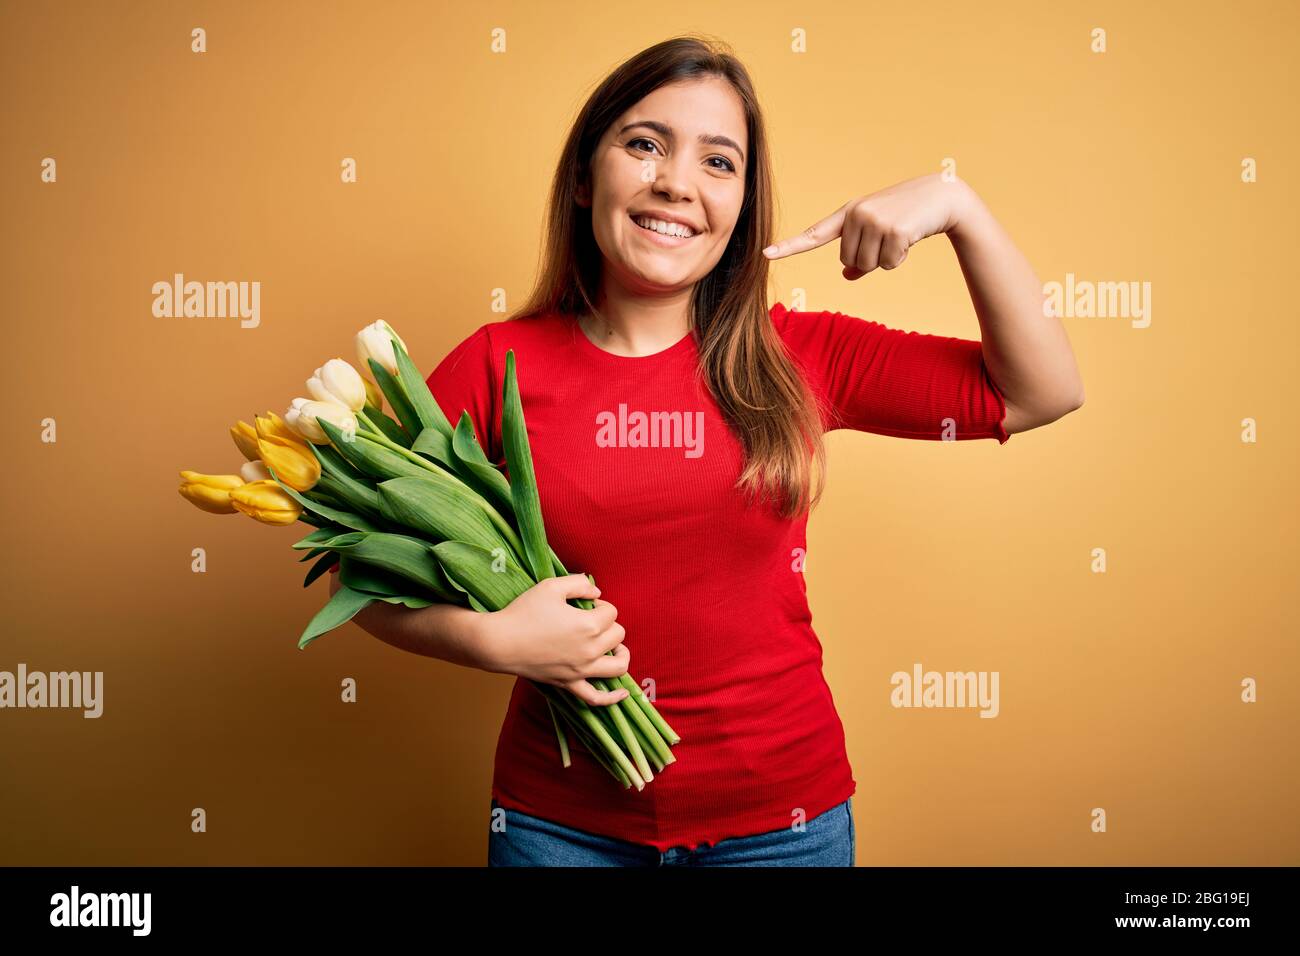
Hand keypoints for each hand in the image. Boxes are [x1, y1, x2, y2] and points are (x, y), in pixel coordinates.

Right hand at [481, 574, 631, 707]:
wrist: (499, 642)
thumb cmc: (523, 611)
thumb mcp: (551, 586)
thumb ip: (579, 584)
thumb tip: (597, 593)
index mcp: (589, 625)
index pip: (611, 612)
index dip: (600, 604)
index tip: (585, 604)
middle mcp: (590, 650)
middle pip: (618, 635)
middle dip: (608, 623)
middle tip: (589, 619)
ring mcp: (581, 671)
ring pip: (618, 666)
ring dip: (621, 654)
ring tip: (614, 647)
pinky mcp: (569, 684)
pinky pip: (596, 698)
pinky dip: (612, 698)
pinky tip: (622, 694)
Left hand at [763, 172, 972, 278]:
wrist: (941, 197)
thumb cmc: (907, 216)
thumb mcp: (879, 232)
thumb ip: (861, 255)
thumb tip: (846, 276)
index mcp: (848, 214)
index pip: (814, 234)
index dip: (790, 246)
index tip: (766, 254)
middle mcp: (856, 214)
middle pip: (849, 263)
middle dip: (871, 259)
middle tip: (890, 237)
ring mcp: (873, 220)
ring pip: (868, 266)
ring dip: (888, 259)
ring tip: (900, 235)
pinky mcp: (892, 229)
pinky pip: (888, 265)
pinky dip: (901, 258)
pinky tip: (910, 236)